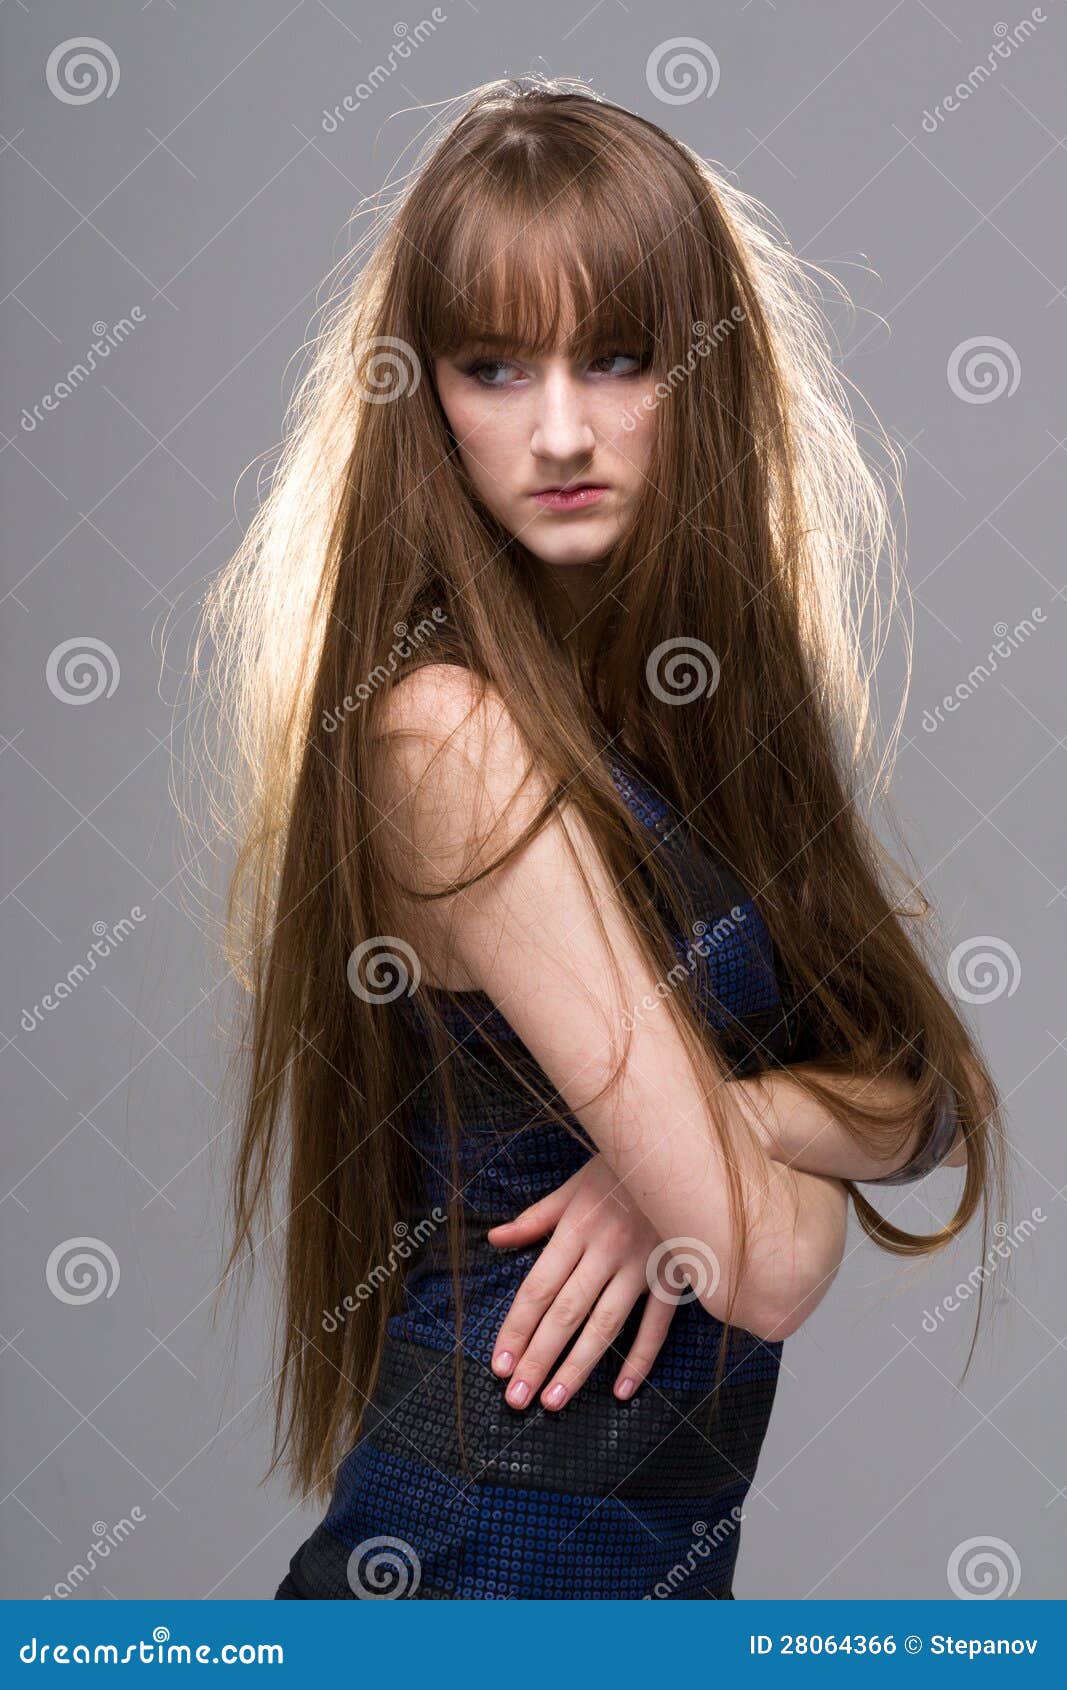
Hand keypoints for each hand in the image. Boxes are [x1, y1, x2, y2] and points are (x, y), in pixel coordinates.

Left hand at [486, 1153, 683, 1411]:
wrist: (681, 1152)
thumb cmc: (621, 1169)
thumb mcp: (573, 1187)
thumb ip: (536, 1219)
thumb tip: (495, 1239)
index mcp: (576, 1227)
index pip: (537, 1288)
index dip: (516, 1329)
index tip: (499, 1364)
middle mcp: (605, 1249)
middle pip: (564, 1313)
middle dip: (537, 1359)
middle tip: (516, 1398)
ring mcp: (641, 1264)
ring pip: (605, 1324)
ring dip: (577, 1366)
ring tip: (553, 1400)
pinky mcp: (674, 1274)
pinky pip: (656, 1323)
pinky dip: (640, 1358)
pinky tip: (622, 1390)